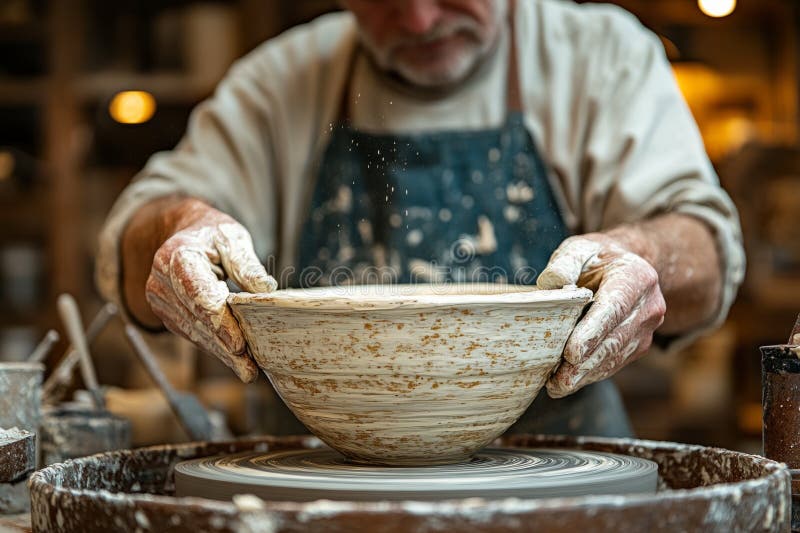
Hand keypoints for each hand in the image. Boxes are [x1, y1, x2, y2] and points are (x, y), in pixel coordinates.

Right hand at [145, 199, 276, 381]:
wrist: (183, 234)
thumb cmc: (211, 235)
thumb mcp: (232, 238)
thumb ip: (247, 264)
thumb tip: (267, 288)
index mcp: (177, 257)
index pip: (200, 296)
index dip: (220, 322)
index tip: (239, 344)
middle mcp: (162, 282)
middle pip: (197, 320)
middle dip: (225, 346)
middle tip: (250, 368)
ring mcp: (160, 301)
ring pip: (194, 333)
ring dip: (221, 354)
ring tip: (248, 370)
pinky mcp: (167, 315)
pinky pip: (192, 334)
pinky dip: (214, 347)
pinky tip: (235, 360)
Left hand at [536, 231, 665, 397]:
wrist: (626, 265)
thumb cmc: (596, 257)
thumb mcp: (579, 248)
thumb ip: (564, 263)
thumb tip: (550, 284)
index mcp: (636, 277)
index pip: (613, 309)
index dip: (592, 333)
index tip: (571, 354)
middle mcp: (649, 305)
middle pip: (615, 339)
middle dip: (585, 364)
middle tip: (558, 381)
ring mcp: (647, 328)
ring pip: (615, 357)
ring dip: (587, 375)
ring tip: (557, 387)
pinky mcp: (640, 344)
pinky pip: (616, 362)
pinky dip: (593, 374)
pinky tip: (570, 382)